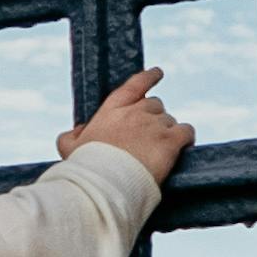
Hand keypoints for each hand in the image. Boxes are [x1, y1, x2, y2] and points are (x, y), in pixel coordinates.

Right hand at [60, 67, 193, 182]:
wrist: (106, 184)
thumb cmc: (87, 168)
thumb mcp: (69, 149)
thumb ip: (71, 136)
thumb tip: (76, 130)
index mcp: (112, 109)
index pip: (135, 85)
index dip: (149, 77)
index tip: (158, 73)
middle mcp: (136, 112)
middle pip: (155, 105)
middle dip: (154, 117)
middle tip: (150, 136)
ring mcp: (154, 125)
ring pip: (170, 120)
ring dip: (168, 131)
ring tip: (161, 150)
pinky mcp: (170, 142)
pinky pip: (186, 132)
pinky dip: (186, 138)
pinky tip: (184, 146)